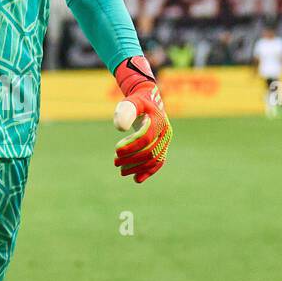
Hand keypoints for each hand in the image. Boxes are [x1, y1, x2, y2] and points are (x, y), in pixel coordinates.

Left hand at [113, 56, 171, 183]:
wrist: (150, 101)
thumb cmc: (137, 101)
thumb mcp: (131, 102)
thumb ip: (125, 111)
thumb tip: (120, 128)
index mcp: (158, 121)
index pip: (145, 138)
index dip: (131, 147)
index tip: (116, 151)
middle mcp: (165, 133)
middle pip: (150, 151)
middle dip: (132, 159)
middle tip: (115, 162)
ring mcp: (165, 142)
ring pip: (153, 160)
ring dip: (137, 168)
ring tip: (121, 171)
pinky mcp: (163, 148)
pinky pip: (158, 163)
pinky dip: (148, 172)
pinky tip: (136, 179)